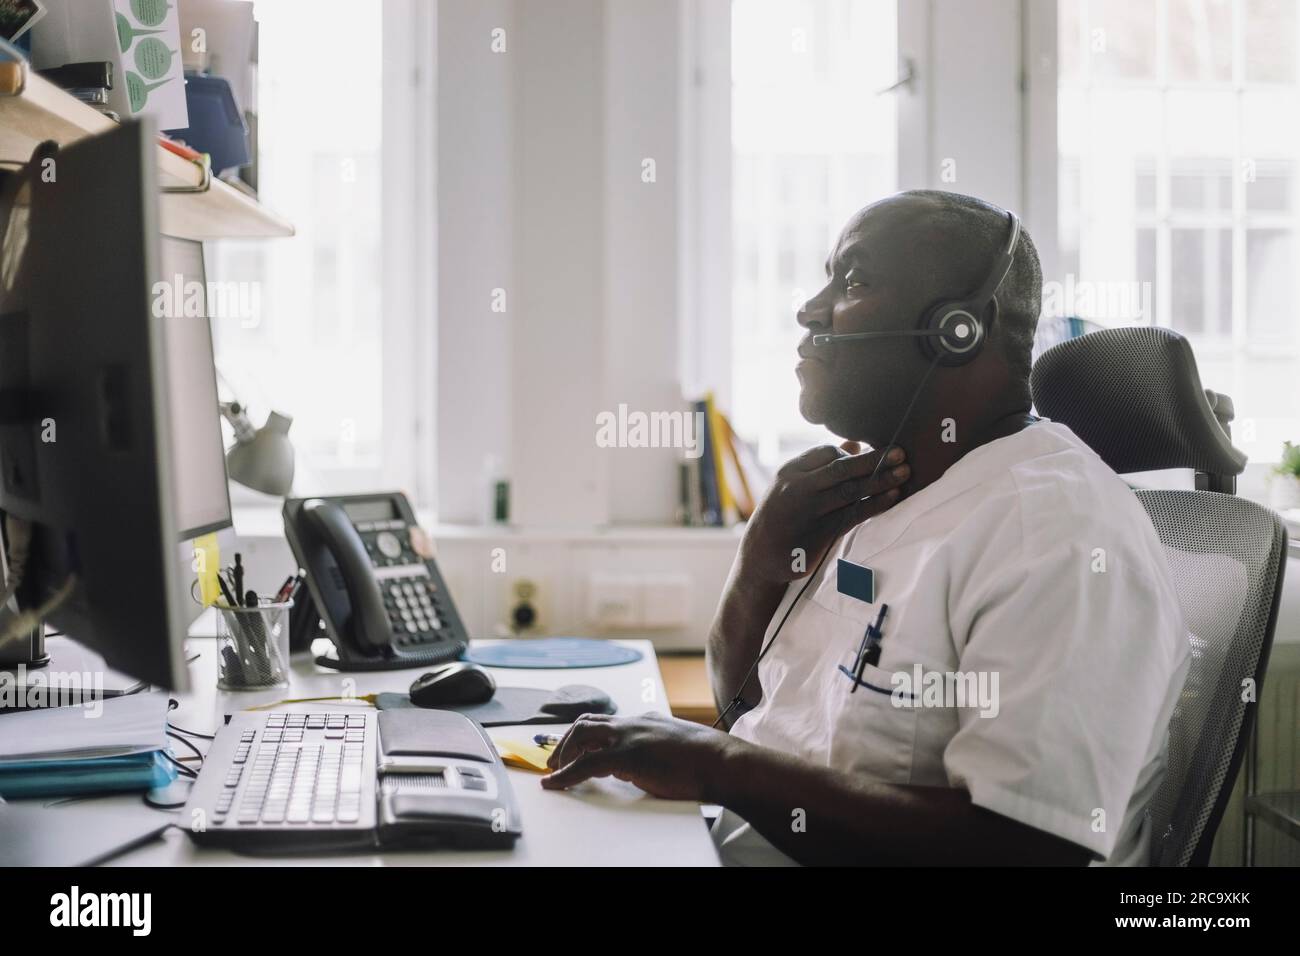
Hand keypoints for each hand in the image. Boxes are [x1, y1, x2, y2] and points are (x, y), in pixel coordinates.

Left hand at [541, 713, 737, 801]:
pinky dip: (565, 774)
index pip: (608, 723)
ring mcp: (630, 737)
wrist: (723, 763)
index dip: (587, 737)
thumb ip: (657, 753)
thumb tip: (644, 768)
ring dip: (563, 753)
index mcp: (647, 721)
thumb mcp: (679, 750)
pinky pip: (585, 763)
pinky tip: (555, 785)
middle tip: (554, 761)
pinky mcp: (627, 755)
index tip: (577, 750)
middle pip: (588, 723)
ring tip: (553, 772)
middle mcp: (635, 723)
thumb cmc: (709, 762)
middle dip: (567, 741)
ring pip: (581, 735)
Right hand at [738, 441, 906, 585]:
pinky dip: (875, 503)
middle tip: (901, 452)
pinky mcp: (820, 533)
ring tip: (905, 472)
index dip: (854, 454)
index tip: (877, 452)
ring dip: (881, 480)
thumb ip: (820, 465)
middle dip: (874, 460)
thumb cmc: (781, 515)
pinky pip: (854, 514)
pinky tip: (893, 496)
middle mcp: (798, 489)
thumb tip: (854, 443)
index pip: (826, 453)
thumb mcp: (791, 485)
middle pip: (841, 469)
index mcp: (789, 472)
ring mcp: (809, 511)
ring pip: (851, 491)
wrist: (760, 555)